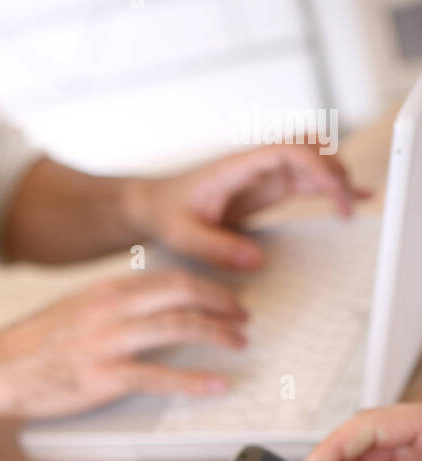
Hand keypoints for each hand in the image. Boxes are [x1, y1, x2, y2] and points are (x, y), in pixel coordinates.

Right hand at [0, 270, 247, 420]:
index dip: (206, 285)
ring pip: (178, 326)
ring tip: (238, 343)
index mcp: (105, 290)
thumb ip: (111, 307)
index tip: (226, 297)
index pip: (169, 276)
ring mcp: (108, 343)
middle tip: (243, 318)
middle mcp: (110, 309)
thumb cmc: (31, 348)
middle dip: (222, 302)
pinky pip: (160, 376)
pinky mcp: (104, 377)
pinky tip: (216, 385)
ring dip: (217, 333)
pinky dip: (196, 381)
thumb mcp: (74, 312)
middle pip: (182, 293)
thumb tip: (146, 309)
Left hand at [135, 144, 367, 269]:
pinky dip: (331, 188)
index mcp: (239, 164)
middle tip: (346, 208)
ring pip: (315, 162)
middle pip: (311, 149)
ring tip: (355, 206)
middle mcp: (257, 163)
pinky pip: (307, 182)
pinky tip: (353, 199)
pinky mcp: (268, 189)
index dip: (318, 166)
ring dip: (337, 178)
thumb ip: (217, 248)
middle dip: (335, 171)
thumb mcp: (184, 236)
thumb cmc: (166, 213)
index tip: (334, 194)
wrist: (154, 206)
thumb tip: (256, 261)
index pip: (290, 149)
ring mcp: (265, 174)